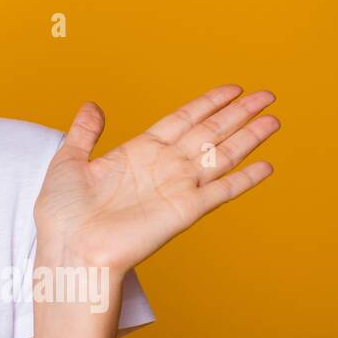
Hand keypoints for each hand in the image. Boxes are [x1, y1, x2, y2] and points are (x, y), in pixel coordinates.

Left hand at [33, 84, 278, 273]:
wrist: (69, 248)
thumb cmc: (63, 212)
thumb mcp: (69, 160)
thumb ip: (85, 132)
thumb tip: (92, 106)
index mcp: (138, 152)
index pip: (182, 119)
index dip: (208, 103)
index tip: (232, 89)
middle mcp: (162, 167)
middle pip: (209, 131)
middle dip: (238, 113)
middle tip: (266, 94)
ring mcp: (176, 188)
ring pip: (221, 154)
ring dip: (248, 136)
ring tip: (273, 118)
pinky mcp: (184, 211)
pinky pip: (221, 191)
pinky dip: (244, 179)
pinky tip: (265, 166)